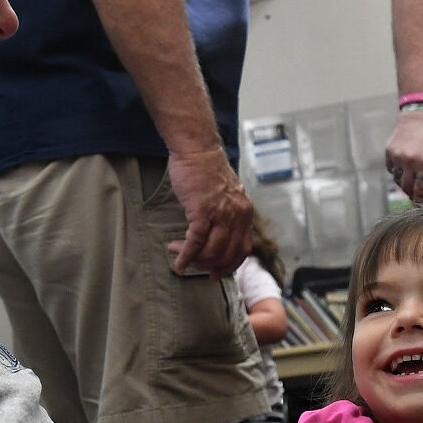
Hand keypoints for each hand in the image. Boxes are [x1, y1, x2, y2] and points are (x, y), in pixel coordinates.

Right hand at [164, 147, 251, 276]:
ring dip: (194, 260)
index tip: (216, 273)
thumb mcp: (227, 195)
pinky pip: (195, 242)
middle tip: (196, 267)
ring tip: (179, 254)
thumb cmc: (207, 171)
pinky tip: (178, 261)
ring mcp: (221, 214)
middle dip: (210, 266)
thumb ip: (228, 214)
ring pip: (212, 252)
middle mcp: (237, 216)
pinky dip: (185, 255)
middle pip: (227, 255)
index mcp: (245, 213)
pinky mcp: (202, 211)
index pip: (243, 250)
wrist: (197, 150)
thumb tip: (219, 235)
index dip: (229, 266)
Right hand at [384, 109, 422, 201]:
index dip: (422, 201)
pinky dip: (397, 171)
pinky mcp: (389, 151)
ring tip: (411, 183)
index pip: (422, 190)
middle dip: (412, 194)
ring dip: (404, 183)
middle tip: (418, 197)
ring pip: (397, 179)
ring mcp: (397, 156)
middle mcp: (409, 161)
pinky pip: (391, 168)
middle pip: (407, 188)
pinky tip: (404, 169)